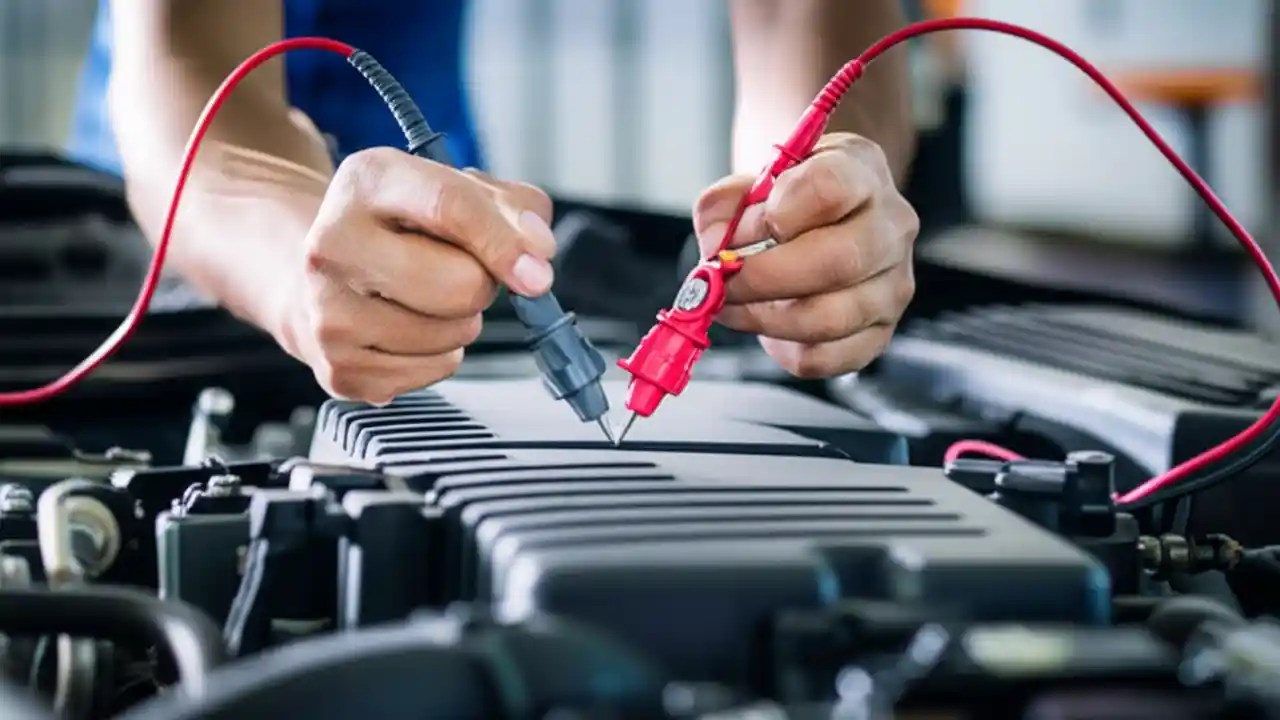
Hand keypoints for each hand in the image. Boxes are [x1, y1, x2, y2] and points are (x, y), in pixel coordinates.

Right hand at [275, 148, 557, 403]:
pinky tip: (406, 329)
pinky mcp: (339, 369)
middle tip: (458, 271)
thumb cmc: (401, 228)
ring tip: (425, 299)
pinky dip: (438, 355)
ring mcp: (328, 312)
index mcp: (368, 181)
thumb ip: (512, 207)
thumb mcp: (456, 189)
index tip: (537, 273)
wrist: (317, 271)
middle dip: (480, 283)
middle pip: (458, 285)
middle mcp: (332, 244)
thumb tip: (537, 252)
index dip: (504, 242)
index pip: (449, 206)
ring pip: (451, 336)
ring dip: (460, 322)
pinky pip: (434, 371)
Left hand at [693, 133, 918, 377]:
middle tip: (721, 282)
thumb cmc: (790, 200)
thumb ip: (725, 204)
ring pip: (830, 317)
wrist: (828, 220)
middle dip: (762, 278)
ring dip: (764, 317)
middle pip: (836, 261)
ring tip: (731, 304)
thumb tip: (716, 245)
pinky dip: (783, 348)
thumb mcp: (754, 181)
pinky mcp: (879, 333)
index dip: (774, 214)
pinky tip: (767, 322)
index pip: (830, 189)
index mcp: (861, 171)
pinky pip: (826, 357)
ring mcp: (893, 285)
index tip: (740, 229)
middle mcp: (890, 228)